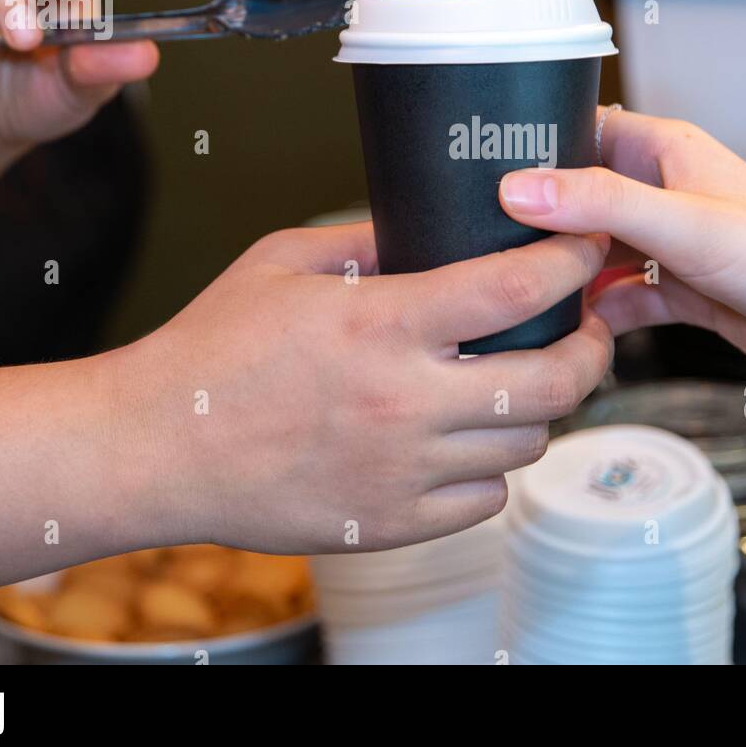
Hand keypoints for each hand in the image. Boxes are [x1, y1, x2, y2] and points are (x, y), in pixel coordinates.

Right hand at [123, 223, 612, 553]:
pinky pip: (487, 500)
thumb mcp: (283, 260)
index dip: (571, 263)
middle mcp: (406, 402)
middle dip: (591, 347)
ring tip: (517, 380)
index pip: (516, 290)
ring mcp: (404, 472)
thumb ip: (368, 235)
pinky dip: (492, 468)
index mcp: (382, 325)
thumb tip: (433, 223)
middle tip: (587, 325)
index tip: (587, 247)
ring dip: (538, 408)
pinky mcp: (392, 523)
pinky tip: (466, 439)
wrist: (154, 448)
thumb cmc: (210, 349)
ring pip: (527, 443)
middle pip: (554, 381)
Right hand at [497, 109, 745, 434]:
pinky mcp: (684, 294)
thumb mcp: (687, 225)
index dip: (531, 147)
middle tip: (476, 243)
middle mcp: (665, 192)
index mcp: (667, 152)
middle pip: (579, 197)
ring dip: (563, 272)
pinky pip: (620, 298)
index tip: (473, 170)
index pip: (580, 130)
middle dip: (536, 219)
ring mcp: (673, 245)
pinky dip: (596, 314)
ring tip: (511, 293)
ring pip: (594, 252)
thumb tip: (516, 187)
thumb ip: (601, 204)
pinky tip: (570, 332)